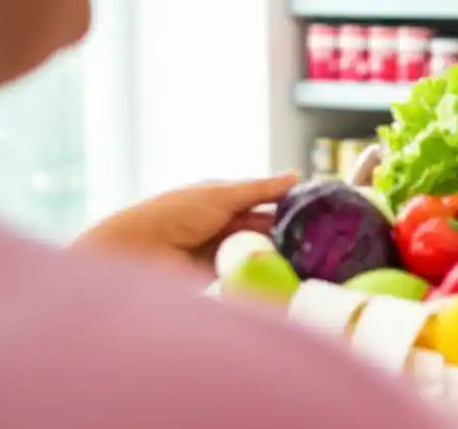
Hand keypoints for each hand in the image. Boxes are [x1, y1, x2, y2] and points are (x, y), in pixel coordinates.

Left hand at [73, 174, 298, 274]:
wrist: (135, 252)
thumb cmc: (174, 214)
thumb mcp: (222, 194)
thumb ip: (260, 189)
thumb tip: (296, 176)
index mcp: (223, 202)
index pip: (264, 203)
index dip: (289, 207)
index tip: (319, 212)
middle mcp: (223, 228)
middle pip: (265, 231)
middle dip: (288, 235)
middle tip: (321, 241)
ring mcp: (221, 255)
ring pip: (259, 255)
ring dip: (279, 258)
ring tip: (311, 261)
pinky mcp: (216, 281)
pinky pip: (246, 278)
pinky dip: (263, 277)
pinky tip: (286, 279)